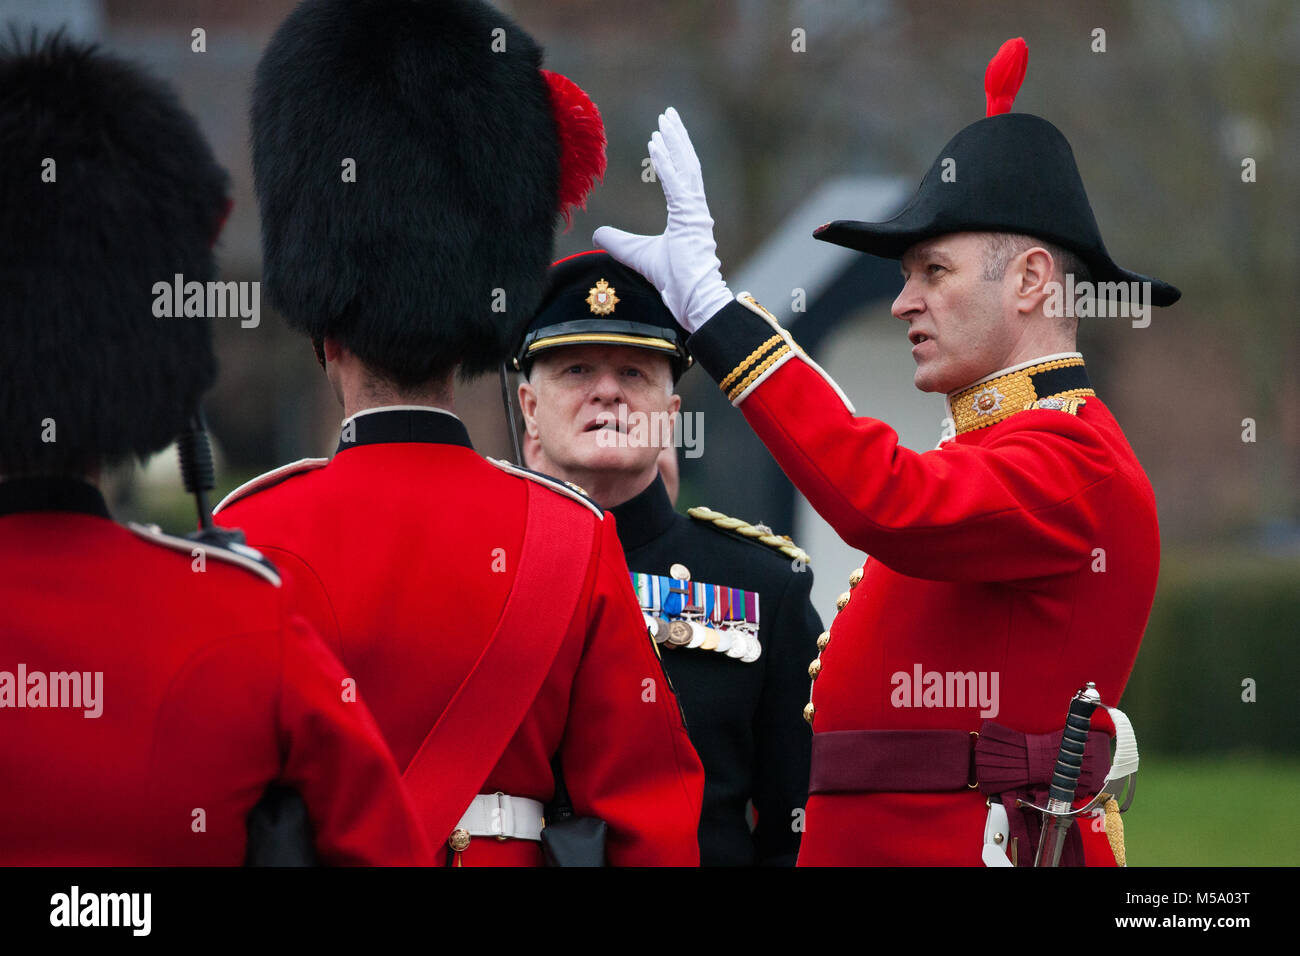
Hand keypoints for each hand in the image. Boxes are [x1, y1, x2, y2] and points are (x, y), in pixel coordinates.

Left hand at [593, 107, 733, 332]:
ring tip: (665, 121)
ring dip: (675, 142)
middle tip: (668, 115)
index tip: (658, 136)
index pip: (680, 177)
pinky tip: (656, 145)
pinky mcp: (691, 217)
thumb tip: (597, 233)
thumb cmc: (673, 281)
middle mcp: (695, 209)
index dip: (670, 155)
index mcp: (688, 214)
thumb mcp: (635, 255)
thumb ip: (618, 241)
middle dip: (677, 138)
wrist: (692, 299)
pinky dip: (666, 162)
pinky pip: (678, 183)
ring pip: (687, 167)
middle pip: (687, 164)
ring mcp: (696, 212)